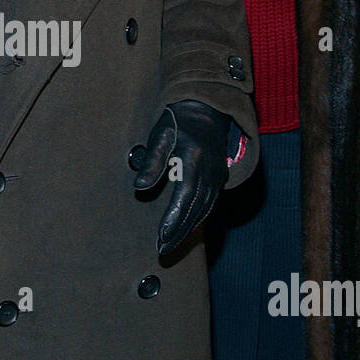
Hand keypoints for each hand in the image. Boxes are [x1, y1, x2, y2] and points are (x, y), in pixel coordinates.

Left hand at [133, 99, 229, 255]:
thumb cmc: (178, 121)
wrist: (208, 111)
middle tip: (163, 249)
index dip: (174, 217)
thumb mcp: (161, 134)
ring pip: (204, 210)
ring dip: (188, 230)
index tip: (162, 235)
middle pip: (195, 208)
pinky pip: (209, 205)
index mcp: (195, 157)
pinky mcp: (218, 180)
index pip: (185, 194)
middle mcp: (210, 170)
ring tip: (170, 245)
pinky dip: (197, 220)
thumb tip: (140, 187)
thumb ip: (152, 160)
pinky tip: (185, 231)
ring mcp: (217, 176)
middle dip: (179, 231)